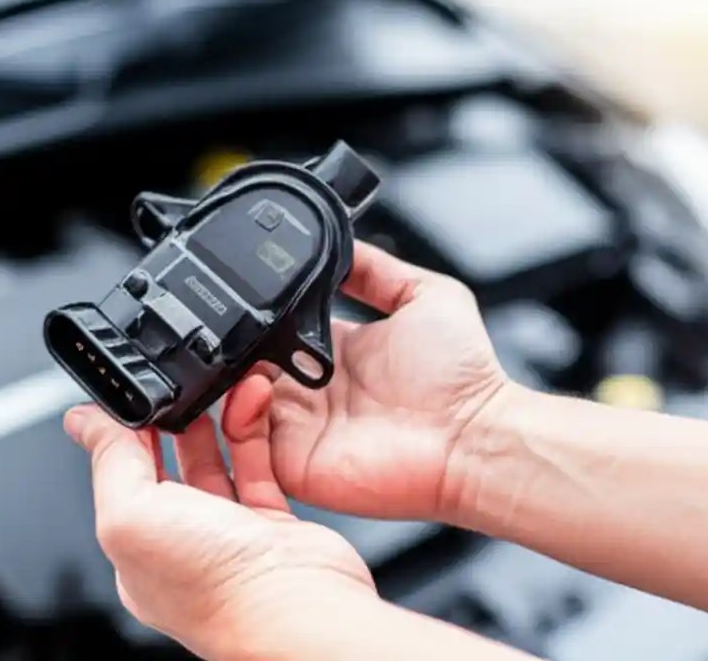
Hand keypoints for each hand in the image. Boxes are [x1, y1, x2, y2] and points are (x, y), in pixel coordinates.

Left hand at [63, 404, 375, 659]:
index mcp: (136, 551)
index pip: (118, 478)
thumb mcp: (132, 513)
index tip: (132, 396)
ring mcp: (229, 535)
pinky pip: (257, 466)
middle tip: (173, 386)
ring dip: (211, 420)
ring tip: (210, 384)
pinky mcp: (273, 525)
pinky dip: (253, 430)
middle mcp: (182, 545)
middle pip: (165, 467)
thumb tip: (83, 421)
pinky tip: (249, 400)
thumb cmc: (215, 586)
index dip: (122, 434)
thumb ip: (110, 461)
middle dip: (167, 422)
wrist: (298, 608)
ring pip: (212, 463)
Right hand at [221, 241, 508, 521]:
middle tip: (236, 331)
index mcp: (332, 353)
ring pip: (235, 404)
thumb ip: (377, 269)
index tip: (244, 298)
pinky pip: (246, 445)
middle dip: (233, 348)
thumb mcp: (425, 295)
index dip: (254, 317)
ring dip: (231, 380)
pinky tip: (258, 391)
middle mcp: (311, 392)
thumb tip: (341, 242)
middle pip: (246, 367)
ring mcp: (300, 430)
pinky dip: (239, 417)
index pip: (273, 333)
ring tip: (253, 363)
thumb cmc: (463, 379)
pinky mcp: (293, 465)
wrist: (475, 437)